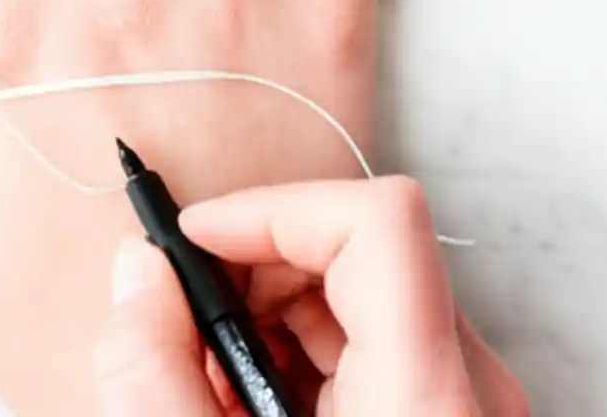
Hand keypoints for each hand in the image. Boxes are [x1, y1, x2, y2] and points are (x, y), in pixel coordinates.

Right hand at [94, 178, 528, 415]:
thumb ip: (153, 372)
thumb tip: (138, 273)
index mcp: (426, 397)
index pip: (377, 220)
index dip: (274, 209)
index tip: (198, 240)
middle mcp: (468, 388)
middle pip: (362, 250)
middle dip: (254, 268)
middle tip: (182, 324)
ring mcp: (465, 403)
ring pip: (363, 293)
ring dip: (268, 312)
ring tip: (208, 380)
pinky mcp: (447, 416)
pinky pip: (374, 340)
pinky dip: (298, 351)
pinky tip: (249, 402)